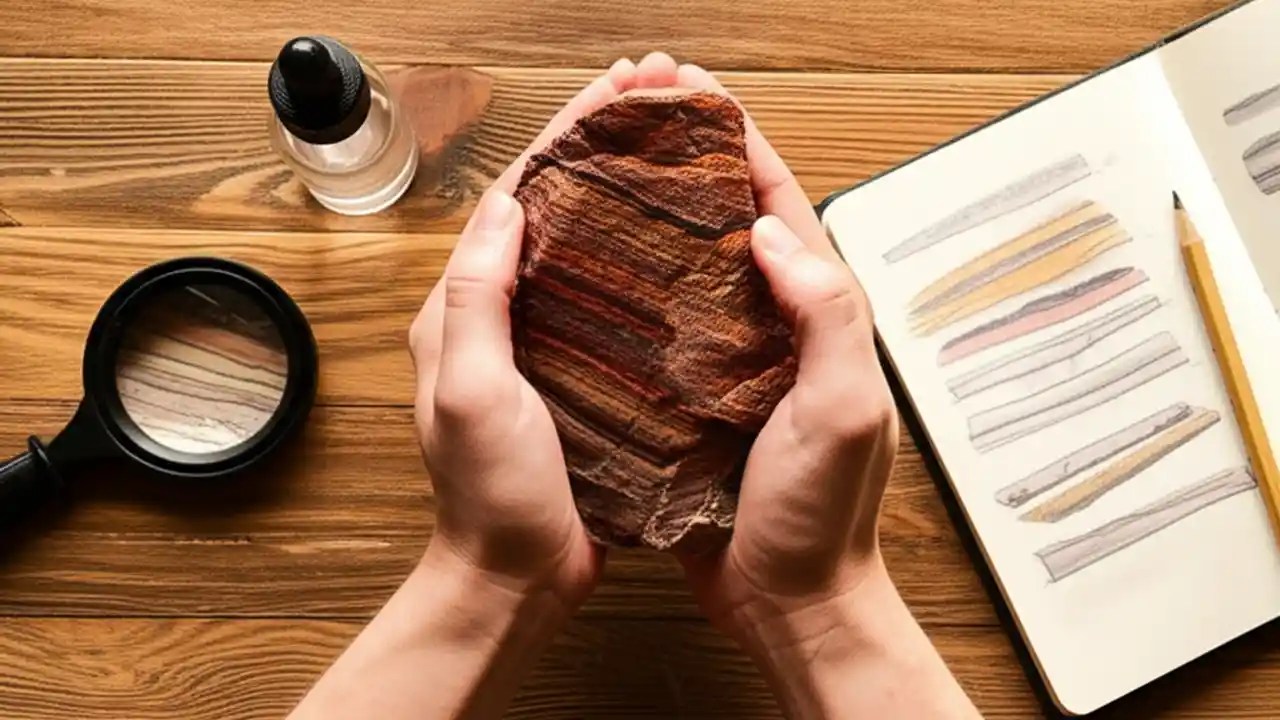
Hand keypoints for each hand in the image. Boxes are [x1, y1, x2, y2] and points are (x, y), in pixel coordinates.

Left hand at [408, 53, 688, 612]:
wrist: (516, 577)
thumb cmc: (489, 495)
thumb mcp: (469, 391)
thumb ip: (476, 298)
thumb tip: (504, 203)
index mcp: (464, 308)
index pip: (515, 195)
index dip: (566, 135)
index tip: (613, 90)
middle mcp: (501, 315)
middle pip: (554, 204)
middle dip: (600, 142)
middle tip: (654, 93)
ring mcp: (544, 343)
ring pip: (587, 243)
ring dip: (625, 187)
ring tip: (671, 143)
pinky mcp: (582, 374)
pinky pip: (612, 296)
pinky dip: (641, 255)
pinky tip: (680, 238)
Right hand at [672, 65, 977, 719]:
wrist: (790, 601)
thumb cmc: (823, 517)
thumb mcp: (843, 408)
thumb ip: (826, 314)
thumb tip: (768, 230)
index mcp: (821, 321)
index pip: (782, 210)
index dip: (742, 148)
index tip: (699, 100)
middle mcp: (777, 334)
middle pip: (732, 230)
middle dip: (692, 171)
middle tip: (643, 125)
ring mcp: (733, 368)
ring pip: (691, 276)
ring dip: (658, 226)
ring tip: (608, 181)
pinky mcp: (693, 406)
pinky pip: (662, 335)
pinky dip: (634, 297)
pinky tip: (592, 279)